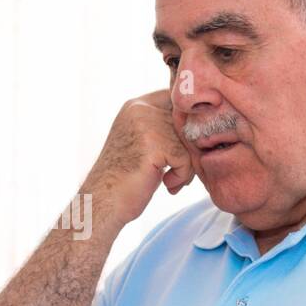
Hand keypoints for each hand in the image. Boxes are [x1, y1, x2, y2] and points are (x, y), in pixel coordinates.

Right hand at [84, 90, 193, 228]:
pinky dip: (182, 177)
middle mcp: (140, 109)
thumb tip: (203, 122)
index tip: (177, 151)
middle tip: (174, 171)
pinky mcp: (153, 145)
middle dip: (187, 150)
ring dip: (186, 166)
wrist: (102, 202)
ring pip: (189, 142)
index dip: (185, 126)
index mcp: (136, 105)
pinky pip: (186, 159)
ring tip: (169, 180)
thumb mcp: (143, 142)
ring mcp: (146, 125)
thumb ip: (164, 126)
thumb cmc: (125, 178)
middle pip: (186, 123)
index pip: (178, 102)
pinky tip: (167, 185)